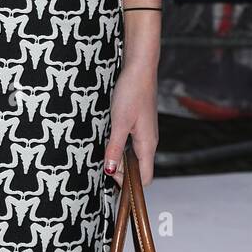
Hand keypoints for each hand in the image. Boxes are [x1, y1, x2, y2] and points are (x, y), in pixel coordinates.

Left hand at [103, 62, 157, 188]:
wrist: (140, 68)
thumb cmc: (132, 92)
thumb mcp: (119, 122)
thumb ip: (115, 147)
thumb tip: (110, 171)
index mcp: (148, 145)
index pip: (145, 178)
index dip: (129, 184)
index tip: (110, 176)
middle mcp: (149, 141)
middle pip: (138, 168)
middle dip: (121, 170)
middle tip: (102, 162)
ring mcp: (145, 132)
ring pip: (133, 154)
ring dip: (119, 157)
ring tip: (103, 151)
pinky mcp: (139, 122)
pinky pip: (131, 142)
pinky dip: (120, 145)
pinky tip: (109, 137)